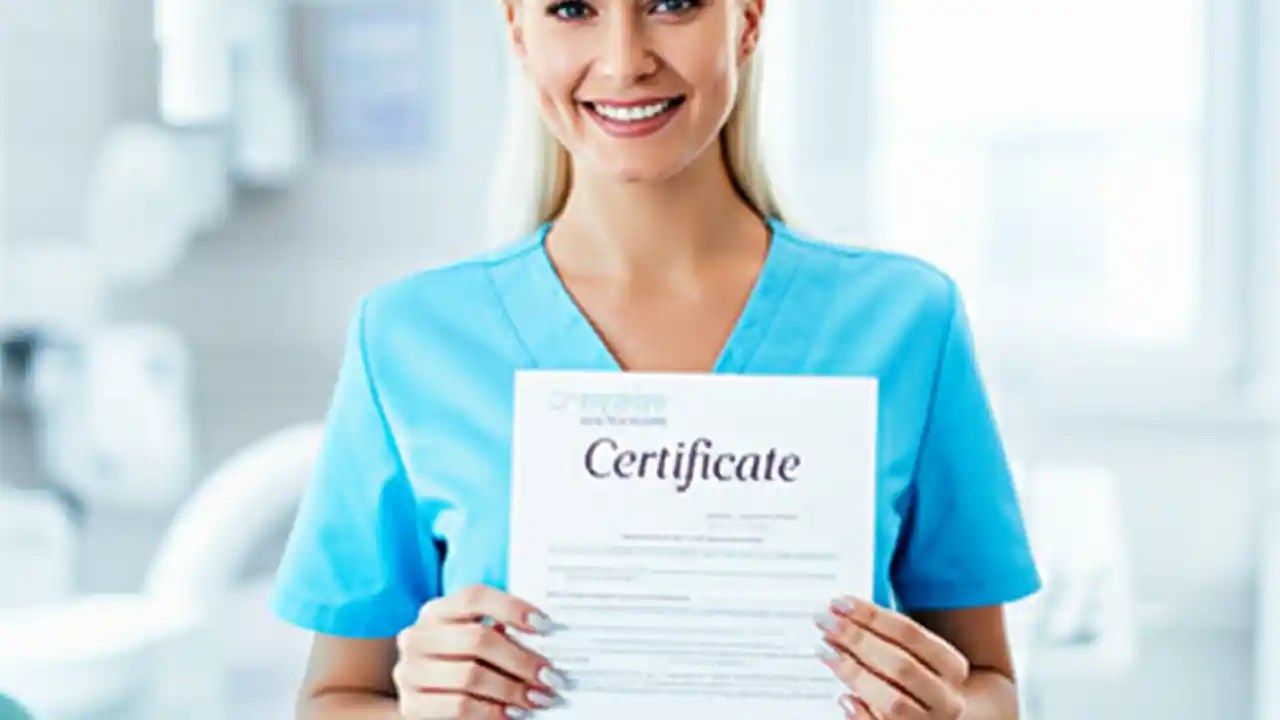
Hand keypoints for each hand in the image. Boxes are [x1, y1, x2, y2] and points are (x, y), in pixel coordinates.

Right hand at [393, 584, 571, 718]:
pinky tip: (511, 713)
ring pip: (470, 675)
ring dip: (512, 689)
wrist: (427, 700)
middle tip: (550, 676)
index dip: (511, 607)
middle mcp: (417, 636)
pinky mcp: (411, 704)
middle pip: (477, 638)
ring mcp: (410, 671)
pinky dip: (491, 711)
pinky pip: (459, 706)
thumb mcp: (473, 643)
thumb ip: (498, 634)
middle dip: (521, 660)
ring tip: (537, 698)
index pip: (474, 597)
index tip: (545, 625)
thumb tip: (544, 637)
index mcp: (435, 611)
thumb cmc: (460, 664)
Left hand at [815, 596, 969, 719]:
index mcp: (952, 667)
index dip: (873, 616)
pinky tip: (844, 698)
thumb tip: (841, 616)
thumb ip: (885, 638)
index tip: (840, 603)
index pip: (911, 634)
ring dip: (854, 673)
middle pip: (901, 665)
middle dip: (858, 640)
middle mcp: (946, 698)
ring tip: (826, 651)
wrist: (934, 718)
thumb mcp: (913, 656)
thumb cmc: (917, 681)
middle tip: (826, 622)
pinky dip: (861, 715)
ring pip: (893, 701)